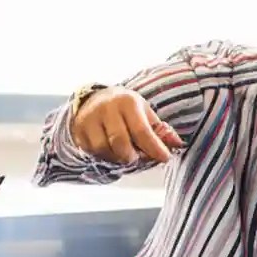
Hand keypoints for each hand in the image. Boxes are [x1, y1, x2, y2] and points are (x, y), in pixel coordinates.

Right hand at [70, 85, 184, 163]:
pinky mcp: (78, 129)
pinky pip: (92, 151)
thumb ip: (161, 130)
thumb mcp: (145, 113)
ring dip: (117, 157)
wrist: (95, 98)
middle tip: (138, 156)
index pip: (142, 131)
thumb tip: (178, 144)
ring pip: (104, 149)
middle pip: (121, 143)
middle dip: (133, 156)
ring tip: (123, 151)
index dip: (154, 148)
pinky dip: (104, 155)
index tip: (165, 158)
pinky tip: (110, 149)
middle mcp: (106, 108)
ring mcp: (90, 118)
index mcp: (127, 102)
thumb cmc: (126, 109)